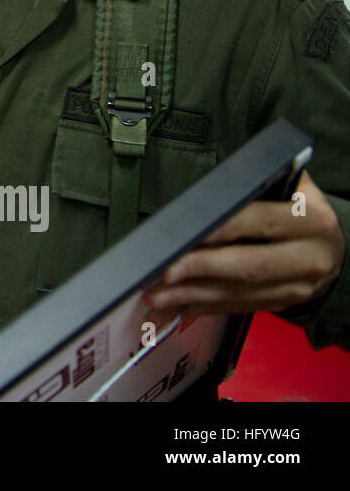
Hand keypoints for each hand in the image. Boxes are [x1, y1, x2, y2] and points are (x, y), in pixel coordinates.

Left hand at [143, 171, 344, 316]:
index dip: (224, 228)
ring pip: (240, 292)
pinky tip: (176, 304)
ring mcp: (297, 286)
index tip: (189, 234)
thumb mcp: (291, 188)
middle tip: (166, 271)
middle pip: (250, 265)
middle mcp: (308, 257)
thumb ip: (257, 184)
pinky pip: (238, 307)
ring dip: (195, 295)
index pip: (261, 221)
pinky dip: (203, 306)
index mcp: (310, 220)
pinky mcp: (282, 304)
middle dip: (203, 269)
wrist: (331, 248)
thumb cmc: (299, 209)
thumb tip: (207, 188)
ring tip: (158, 294)